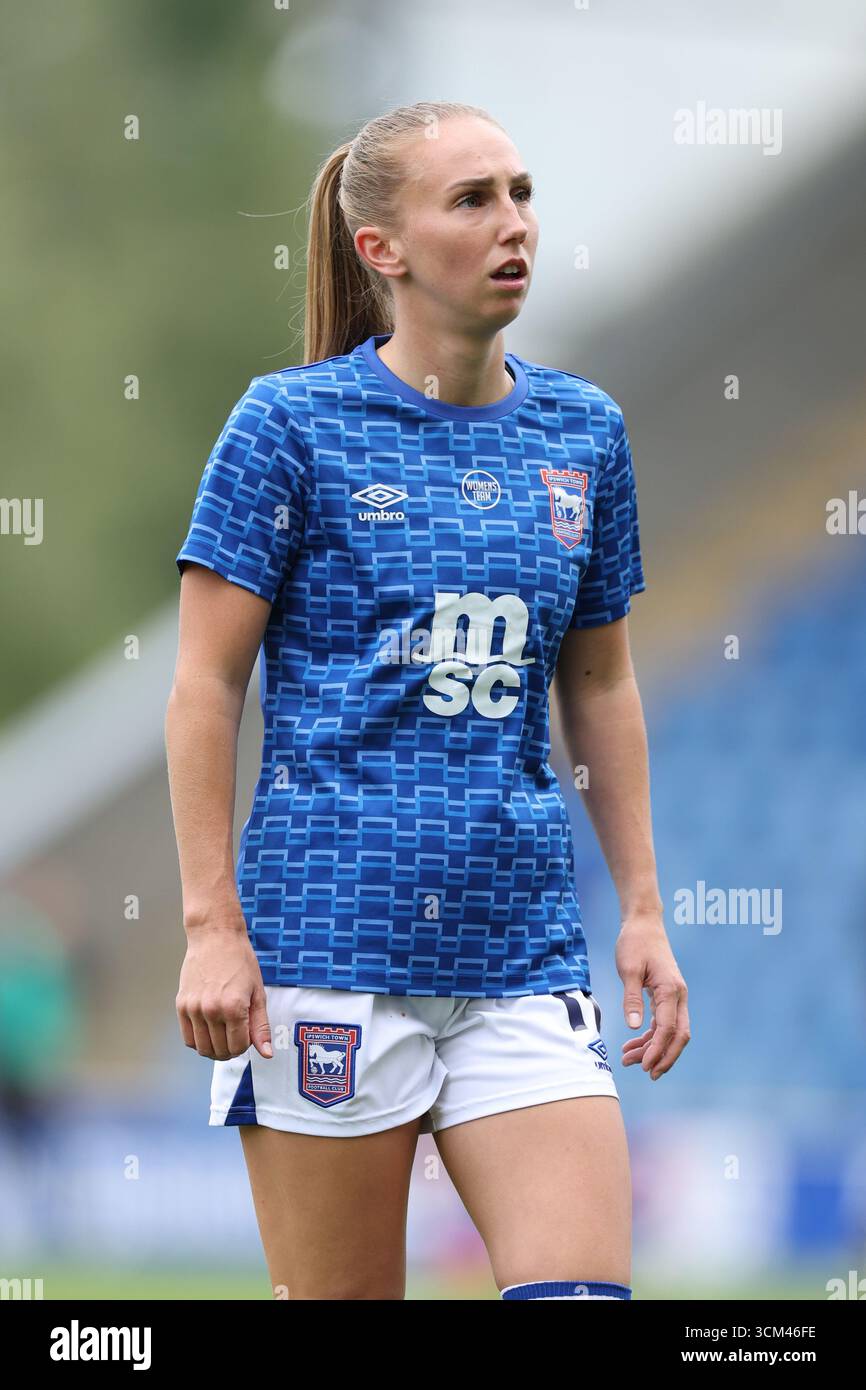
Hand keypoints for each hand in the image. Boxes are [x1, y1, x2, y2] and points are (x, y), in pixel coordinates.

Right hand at [176, 916, 272, 1061]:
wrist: (215, 937)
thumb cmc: (239, 960)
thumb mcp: (257, 992)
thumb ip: (260, 1025)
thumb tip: (266, 1052)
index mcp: (234, 1008)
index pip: (238, 1047)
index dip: (245, 1047)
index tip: (247, 1038)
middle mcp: (211, 1010)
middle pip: (220, 1050)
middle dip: (230, 1051)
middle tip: (235, 1040)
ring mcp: (194, 1008)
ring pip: (202, 1048)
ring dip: (214, 1050)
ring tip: (222, 1038)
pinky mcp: (181, 1005)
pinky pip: (187, 1038)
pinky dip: (198, 1041)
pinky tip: (208, 1032)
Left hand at [616, 910, 689, 1080]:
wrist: (643, 924)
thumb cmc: (635, 943)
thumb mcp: (628, 969)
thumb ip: (631, 998)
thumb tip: (634, 1027)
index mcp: (671, 990)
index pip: (668, 1028)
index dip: (658, 1050)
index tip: (644, 1066)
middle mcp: (678, 996)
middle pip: (679, 1035)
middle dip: (664, 1057)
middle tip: (645, 1073)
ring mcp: (674, 997)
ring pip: (671, 1031)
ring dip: (654, 1048)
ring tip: (629, 1060)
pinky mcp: (666, 996)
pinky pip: (663, 1022)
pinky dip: (651, 1036)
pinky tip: (634, 1044)